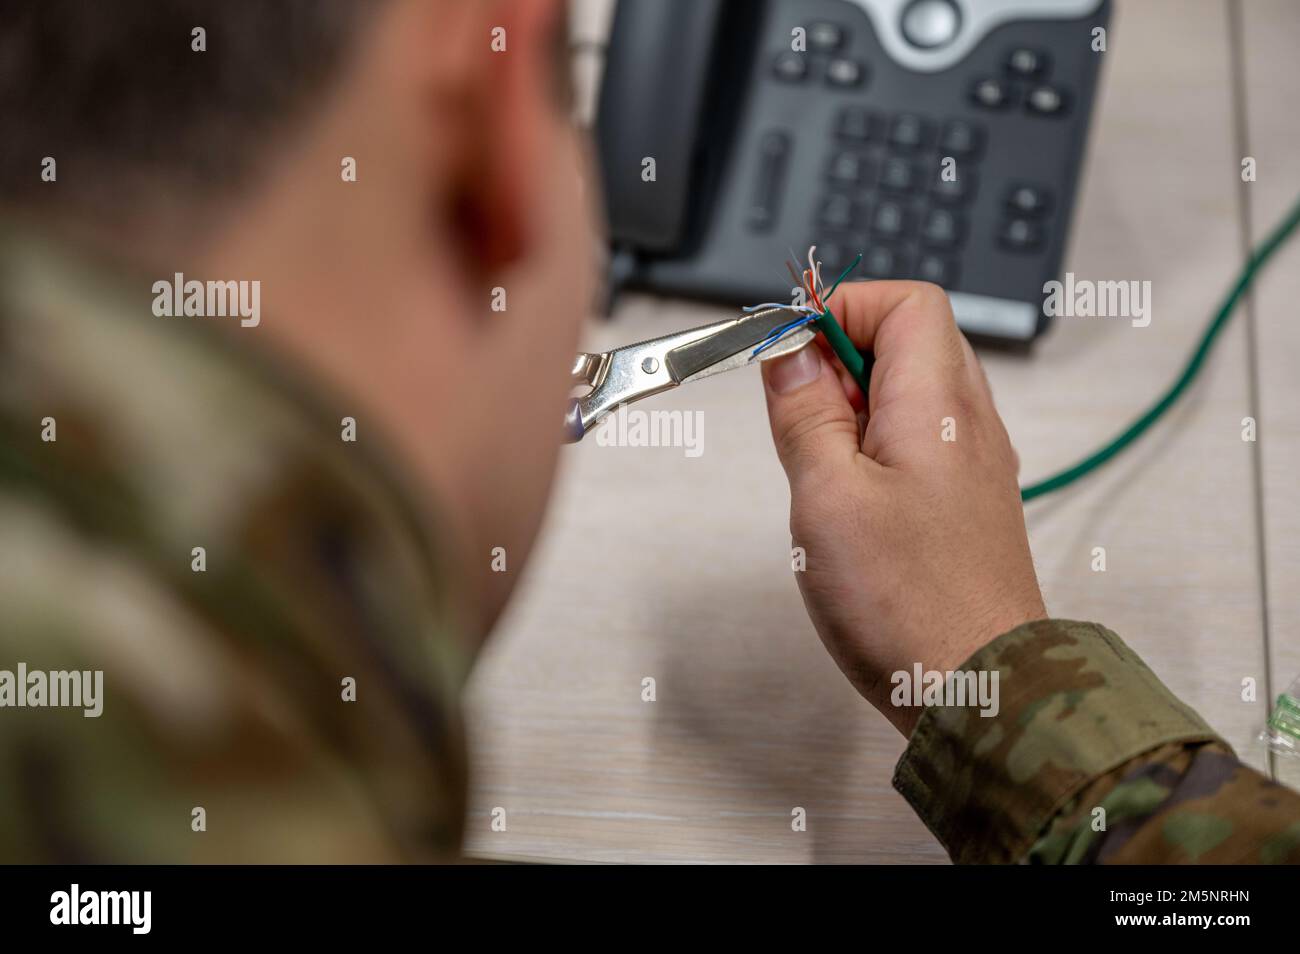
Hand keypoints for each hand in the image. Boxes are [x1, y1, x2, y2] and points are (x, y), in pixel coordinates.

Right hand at [761, 282, 1045, 734]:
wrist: (981, 692)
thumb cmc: (909, 603)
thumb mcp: (827, 495)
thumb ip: (805, 412)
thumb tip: (789, 351)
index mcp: (940, 403)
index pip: (908, 301)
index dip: (842, 308)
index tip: (789, 350)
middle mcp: (969, 423)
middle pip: (909, 341)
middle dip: (838, 359)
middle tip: (796, 411)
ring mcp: (972, 465)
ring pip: (909, 395)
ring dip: (852, 408)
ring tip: (818, 463)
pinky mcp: (963, 504)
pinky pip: (917, 443)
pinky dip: (872, 448)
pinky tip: (845, 500)